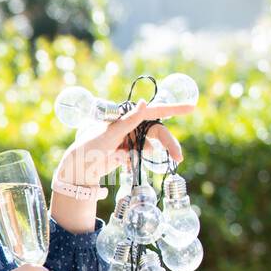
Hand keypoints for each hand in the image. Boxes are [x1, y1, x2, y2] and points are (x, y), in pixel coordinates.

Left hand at [54, 98, 194, 186]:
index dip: (174, 108)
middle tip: (178, 157)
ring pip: (149, 145)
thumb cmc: (90, 146)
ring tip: (125, 158)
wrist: (78, 168)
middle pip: (157, 131)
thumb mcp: (110, 133)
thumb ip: (129, 120)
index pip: (154, 110)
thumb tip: (144, 102)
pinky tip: (122, 163)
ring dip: (146, 154)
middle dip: (168, 143)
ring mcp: (128, 138)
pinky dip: (136, 161)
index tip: (192, 107)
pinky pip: (140, 155)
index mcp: (126, 116)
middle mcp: (129, 125)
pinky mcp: (126, 151)